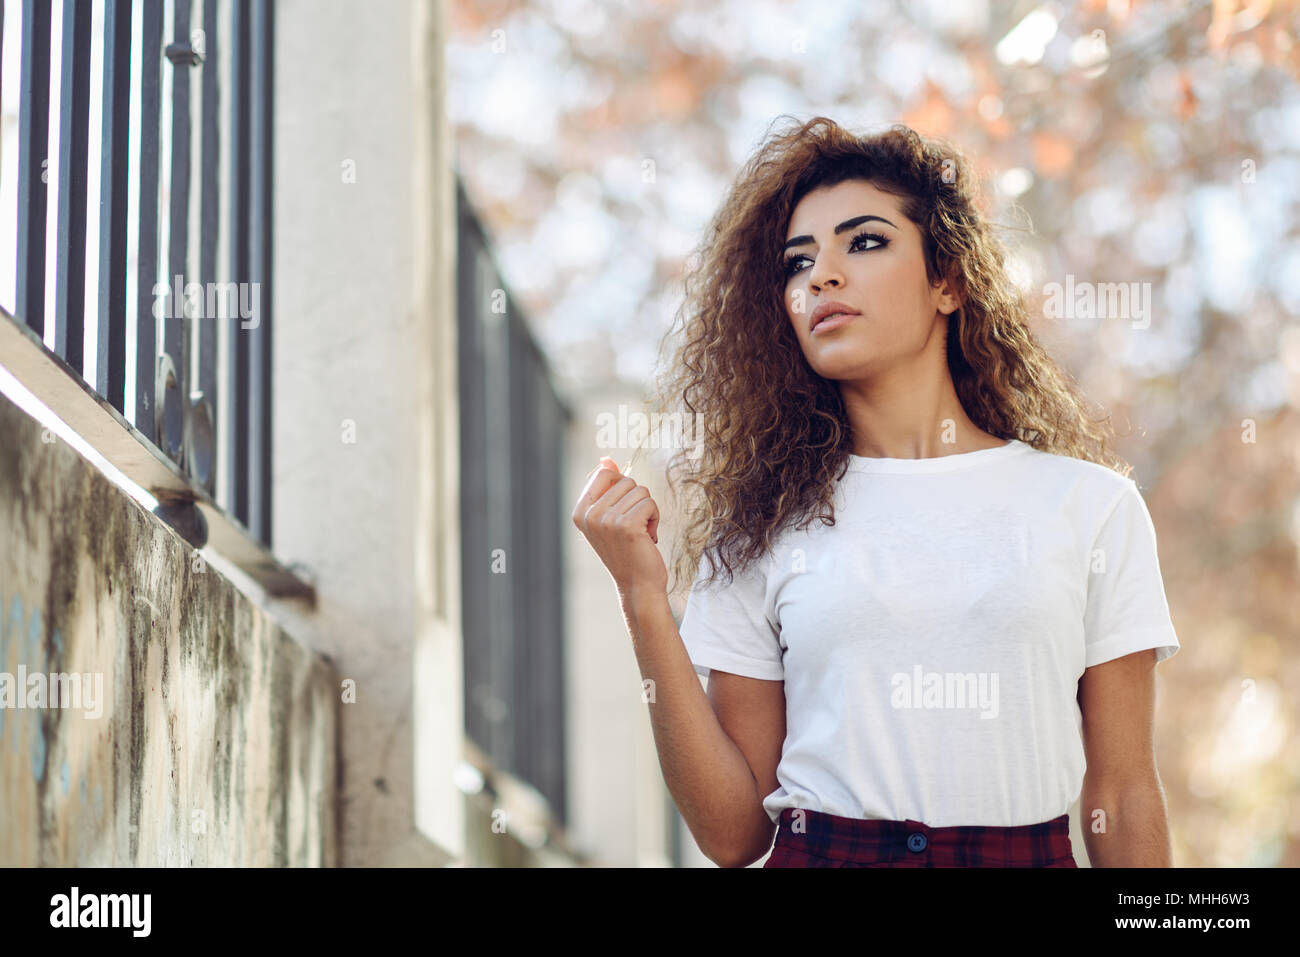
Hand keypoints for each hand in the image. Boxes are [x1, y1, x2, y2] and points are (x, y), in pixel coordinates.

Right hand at [571, 456, 666, 595]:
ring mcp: (606, 520)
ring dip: (647, 511)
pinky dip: (655, 518)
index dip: (622, 487)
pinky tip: (648, 538)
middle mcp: (589, 515)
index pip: (604, 473)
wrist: (637, 585)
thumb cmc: (627, 550)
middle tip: (633, 527)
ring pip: (640, 491)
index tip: (622, 511)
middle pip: (626, 481)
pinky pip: (650, 503)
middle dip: (637, 501)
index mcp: (580, 512)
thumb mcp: (611, 517)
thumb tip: (606, 459)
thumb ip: (607, 487)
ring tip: (640, 533)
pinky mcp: (627, 525)